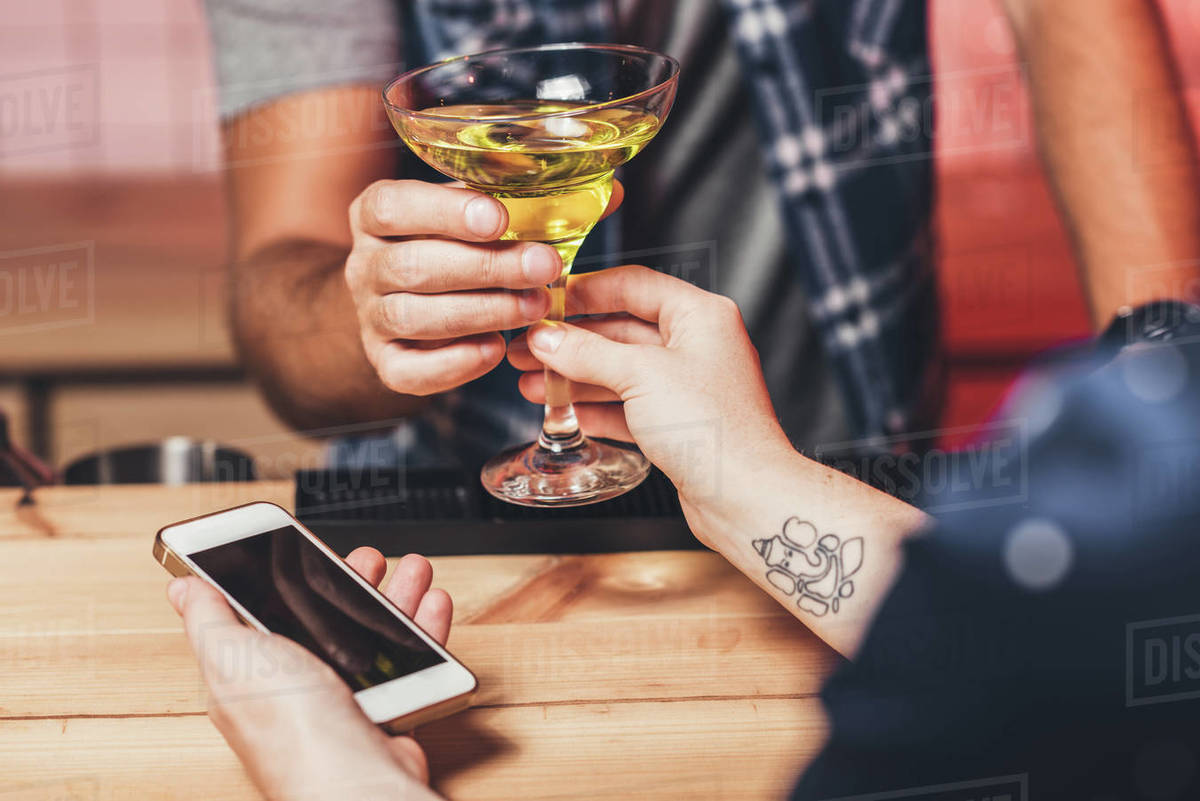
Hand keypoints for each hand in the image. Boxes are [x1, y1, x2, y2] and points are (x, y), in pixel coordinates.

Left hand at [167, 550, 449, 800]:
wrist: (354, 782)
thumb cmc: (292, 730)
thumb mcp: (234, 658)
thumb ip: (210, 619)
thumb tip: (182, 589)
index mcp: (252, 672)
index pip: (266, 613)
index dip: (286, 578)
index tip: (307, 549)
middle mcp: (297, 685)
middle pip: (324, 620)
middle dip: (350, 583)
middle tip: (369, 559)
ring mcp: (342, 699)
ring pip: (371, 635)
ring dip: (395, 597)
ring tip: (413, 570)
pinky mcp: (382, 710)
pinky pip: (404, 660)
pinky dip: (422, 629)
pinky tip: (430, 606)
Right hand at [345, 179, 621, 395]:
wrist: (413, 300)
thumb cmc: (460, 249)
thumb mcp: (486, 216)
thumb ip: (536, 204)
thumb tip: (606, 195)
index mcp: (378, 215)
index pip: (393, 207)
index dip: (444, 212)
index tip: (499, 219)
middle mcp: (363, 265)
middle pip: (413, 266)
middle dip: (486, 268)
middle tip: (543, 269)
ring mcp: (371, 318)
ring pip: (414, 317)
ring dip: (482, 313)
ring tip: (533, 308)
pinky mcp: (386, 362)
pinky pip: (411, 371)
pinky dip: (455, 364)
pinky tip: (494, 350)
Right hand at [507, 266, 794, 530]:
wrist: (745, 495)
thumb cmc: (716, 429)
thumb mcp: (641, 376)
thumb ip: (588, 353)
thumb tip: (549, 338)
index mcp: (700, 316)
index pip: (633, 285)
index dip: (585, 291)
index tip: (547, 301)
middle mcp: (698, 346)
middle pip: (621, 330)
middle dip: (572, 342)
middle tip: (529, 348)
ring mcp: (688, 386)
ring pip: (621, 371)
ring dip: (576, 377)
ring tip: (534, 383)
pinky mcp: (679, 423)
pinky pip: (629, 406)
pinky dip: (596, 407)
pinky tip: (565, 412)